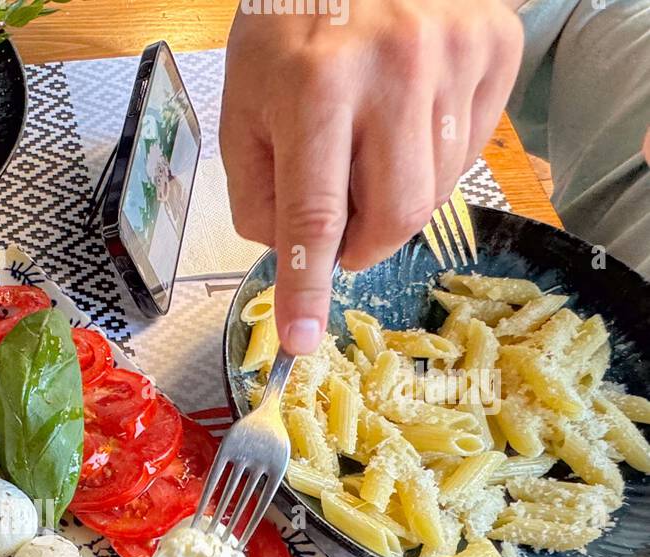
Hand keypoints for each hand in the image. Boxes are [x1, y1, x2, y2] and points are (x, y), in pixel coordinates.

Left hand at [219, 2, 523, 355]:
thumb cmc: (293, 25)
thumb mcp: (244, 103)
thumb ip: (258, 191)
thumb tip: (289, 259)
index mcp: (314, 87)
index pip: (314, 215)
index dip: (308, 288)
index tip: (303, 340)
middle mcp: (393, 71)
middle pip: (394, 215)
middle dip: (361, 246)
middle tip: (338, 233)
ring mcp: (453, 58)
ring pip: (435, 190)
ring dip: (394, 199)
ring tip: (366, 150)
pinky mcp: (496, 50)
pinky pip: (469, 150)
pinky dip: (430, 160)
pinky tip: (404, 120)